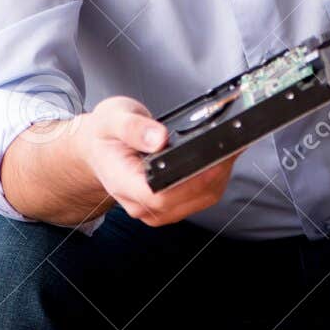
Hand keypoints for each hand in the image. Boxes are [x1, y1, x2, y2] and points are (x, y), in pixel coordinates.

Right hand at [81, 95, 239, 225]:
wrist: (99, 149)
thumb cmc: (105, 135)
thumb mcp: (112, 119)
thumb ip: (134, 127)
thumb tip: (158, 138)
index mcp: (123, 183)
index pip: (159, 194)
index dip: (190, 180)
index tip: (211, 159)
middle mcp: (140, 204)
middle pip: (186, 199)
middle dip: (213, 173)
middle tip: (230, 144)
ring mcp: (156, 209)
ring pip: (199, 200)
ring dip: (218, 176)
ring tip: (228, 148)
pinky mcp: (170, 206)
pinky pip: (200, 198)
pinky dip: (214, 179)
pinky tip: (220, 159)